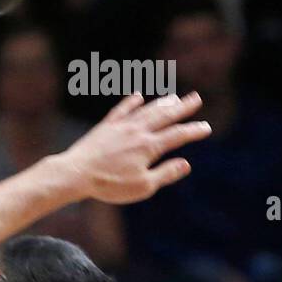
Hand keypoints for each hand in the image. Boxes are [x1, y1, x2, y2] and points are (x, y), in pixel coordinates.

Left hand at [58, 92, 209, 204]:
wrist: (75, 174)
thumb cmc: (109, 184)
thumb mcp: (142, 186)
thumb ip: (165, 173)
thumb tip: (186, 164)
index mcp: (149, 146)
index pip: (177, 135)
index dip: (193, 131)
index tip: (206, 127)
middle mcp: (137, 132)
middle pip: (164, 116)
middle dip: (182, 107)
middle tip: (196, 97)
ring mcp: (120, 127)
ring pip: (145, 111)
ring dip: (161, 103)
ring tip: (173, 97)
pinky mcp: (104, 127)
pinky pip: (121, 110)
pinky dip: (131, 102)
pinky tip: (138, 95)